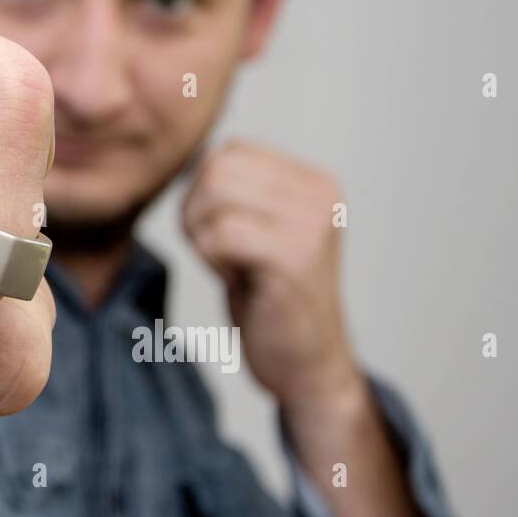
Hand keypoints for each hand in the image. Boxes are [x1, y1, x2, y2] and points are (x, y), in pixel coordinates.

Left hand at [180, 139, 364, 414]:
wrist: (308, 364)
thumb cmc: (273, 298)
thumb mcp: (260, 228)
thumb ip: (238, 189)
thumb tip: (196, 161)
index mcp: (315, 182)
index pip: (228, 152)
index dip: (204, 192)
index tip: (225, 234)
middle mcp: (321, 195)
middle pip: (217, 169)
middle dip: (196, 212)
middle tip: (218, 253)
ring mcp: (312, 224)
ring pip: (215, 196)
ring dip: (203, 235)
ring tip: (230, 264)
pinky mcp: (295, 257)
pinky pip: (221, 234)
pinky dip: (211, 257)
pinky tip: (237, 279)